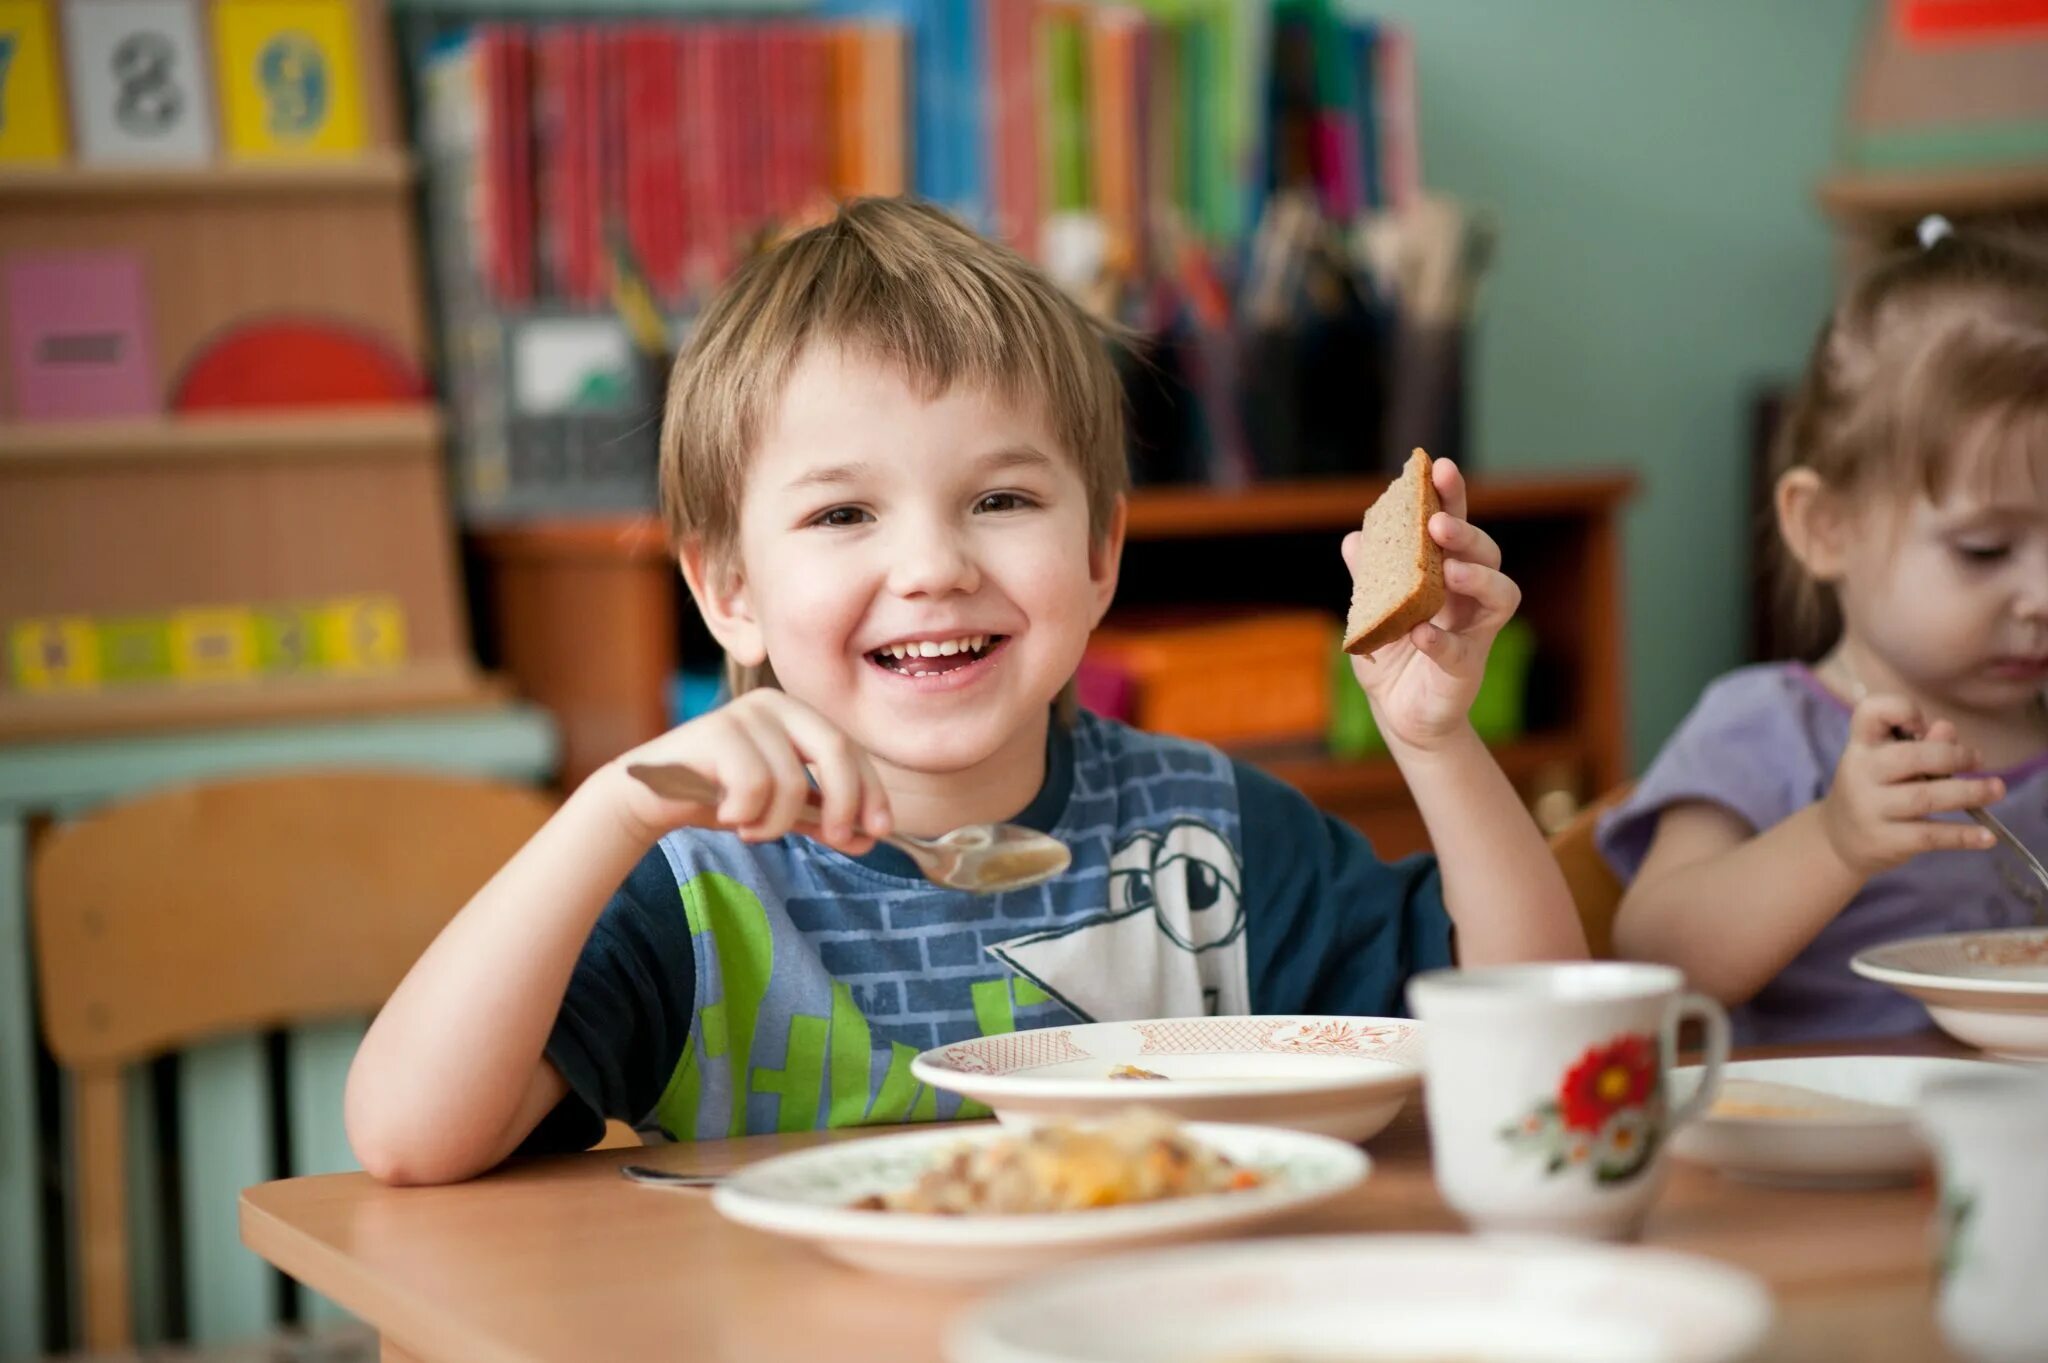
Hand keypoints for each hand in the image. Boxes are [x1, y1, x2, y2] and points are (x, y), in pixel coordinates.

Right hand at [596, 689, 892, 852]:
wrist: (651, 795)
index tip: (879, 831)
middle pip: (836, 750)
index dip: (872, 791)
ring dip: (775, 822)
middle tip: (835, 839)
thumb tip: (869, 838)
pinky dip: (745, 814)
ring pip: (791, 782)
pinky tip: (726, 813)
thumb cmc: (718, 795)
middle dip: (844, 801)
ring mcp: (745, 713)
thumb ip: (821, 818)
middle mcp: (775, 703)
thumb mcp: (780, 808)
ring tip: (750, 827)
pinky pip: (755, 786)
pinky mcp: (716, 730)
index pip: (852, 749)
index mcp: (798, 714)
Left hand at [1343, 457, 1521, 749]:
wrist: (1400, 715)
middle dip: (1467, 532)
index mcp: (1445, 575)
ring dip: (1478, 577)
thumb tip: (1354, 538)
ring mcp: (1474, 631)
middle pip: (1487, 552)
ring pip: (1501, 594)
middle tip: (1439, 524)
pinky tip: (1418, 634)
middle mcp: (1468, 597)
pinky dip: (1440, 641)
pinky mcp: (1467, 668)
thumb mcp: (1371, 613)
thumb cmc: (1393, 658)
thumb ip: (1367, 578)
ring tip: (1450, 570)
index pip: (1454, 528)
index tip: (1439, 467)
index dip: (1451, 497)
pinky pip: (1462, 651)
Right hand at [1820, 696, 2003, 877]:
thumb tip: (1948, 730)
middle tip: (1977, 761)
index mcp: (1861, 746)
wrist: (1838, 841)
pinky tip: (1987, 837)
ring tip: (1996, 790)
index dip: (1902, 710)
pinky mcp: (1885, 840)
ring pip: (1924, 797)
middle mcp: (1860, 773)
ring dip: (1968, 792)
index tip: (1923, 724)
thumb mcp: (1888, 763)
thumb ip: (1920, 744)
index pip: (1872, 712)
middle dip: (1952, 756)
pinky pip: (1930, 836)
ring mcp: (1870, 808)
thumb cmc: (1874, 791)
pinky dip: (1963, 836)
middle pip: (1909, 757)